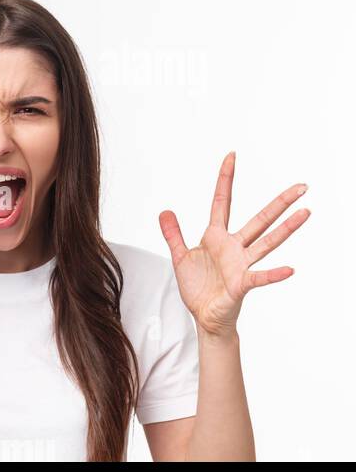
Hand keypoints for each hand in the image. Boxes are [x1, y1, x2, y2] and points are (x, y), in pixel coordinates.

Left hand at [158, 152, 310, 337]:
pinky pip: (260, 277)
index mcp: (216, 238)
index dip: (225, 179)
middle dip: (280, 203)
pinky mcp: (241, 284)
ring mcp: (240, 264)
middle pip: (259, 219)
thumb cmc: (198, 288)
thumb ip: (173, 234)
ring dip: (286, 228)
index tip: (231, 156)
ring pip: (267, 242)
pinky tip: (290, 269)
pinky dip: (273, 274)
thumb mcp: (180, 257)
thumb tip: (165, 211)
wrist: (204, 316)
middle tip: (302, 186)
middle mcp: (234, 247)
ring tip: (306, 212)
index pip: (222, 202)